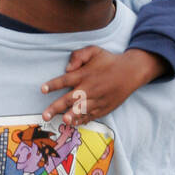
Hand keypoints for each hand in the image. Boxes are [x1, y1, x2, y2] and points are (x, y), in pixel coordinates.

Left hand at [41, 45, 160, 122]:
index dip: (53, 85)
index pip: (65, 80)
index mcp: (84, 75)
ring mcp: (97, 100)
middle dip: (56, 107)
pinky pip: (90, 116)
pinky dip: (82, 120)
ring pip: (81, 110)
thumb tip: (67, 68)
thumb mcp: (94, 51)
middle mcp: (89, 89)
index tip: (42, 89)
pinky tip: (73, 124)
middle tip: (45, 115)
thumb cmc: (109, 61)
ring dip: (72, 116)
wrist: (131, 72)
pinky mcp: (103, 108)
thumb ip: (79, 55)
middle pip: (69, 99)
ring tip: (64, 121)